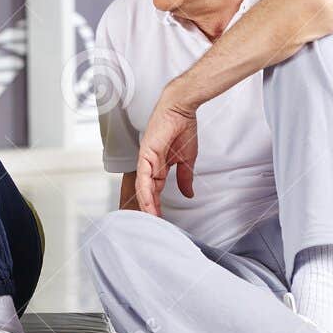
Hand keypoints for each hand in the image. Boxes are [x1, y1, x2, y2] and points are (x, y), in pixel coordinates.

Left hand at [135, 85, 200, 216]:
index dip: (157, 204)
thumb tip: (189, 194)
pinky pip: (144, 176)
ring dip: (146, 203)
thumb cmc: (183, 128)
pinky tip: (148, 202)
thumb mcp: (187, 160)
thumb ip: (185, 177)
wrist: (181, 109)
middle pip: (146, 191)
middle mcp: (149, 164)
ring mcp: (146, 159)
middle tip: (153, 224)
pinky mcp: (145, 153)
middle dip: (149, 208)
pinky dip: (145, 190)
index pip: (155, 190)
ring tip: (151, 218)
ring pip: (143, 187)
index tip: (161, 218)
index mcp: (158, 165)